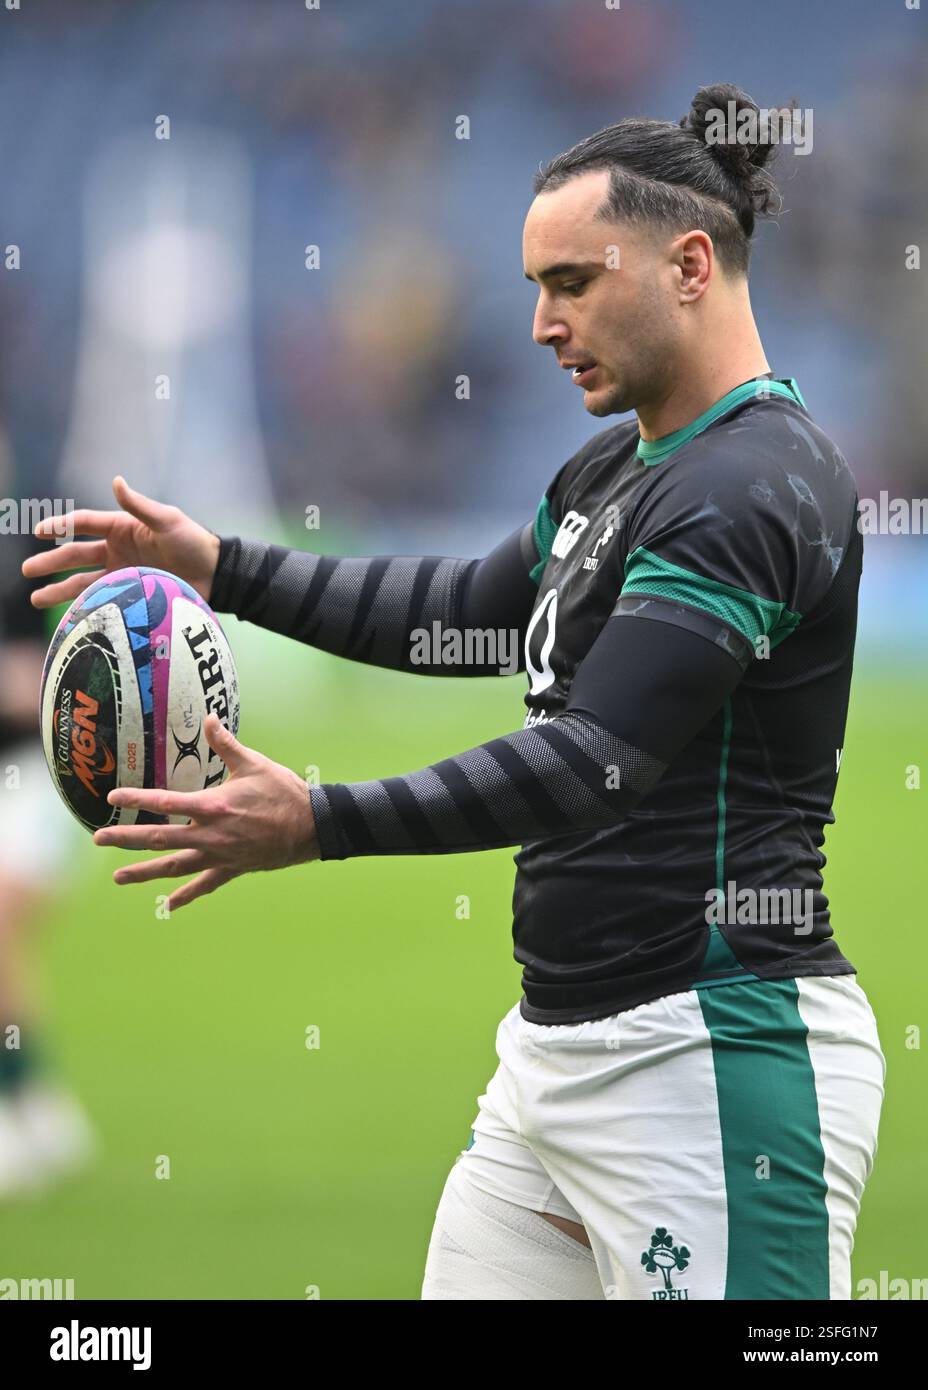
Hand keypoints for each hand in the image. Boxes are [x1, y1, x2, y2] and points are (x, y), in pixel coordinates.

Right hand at [21, 475, 220, 609]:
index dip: (60, 526)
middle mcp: (117, 550)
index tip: (39, 530)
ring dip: (59, 590)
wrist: (215, 575)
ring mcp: (121, 574)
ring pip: (82, 582)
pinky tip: (67, 616)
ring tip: (36, 599)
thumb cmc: (194, 542)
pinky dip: (84, 607)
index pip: (83, 524)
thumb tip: (116, 481)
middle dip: (50, 563)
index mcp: (122, 528)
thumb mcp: (168, 521)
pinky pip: (101, 601)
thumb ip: (140, 506)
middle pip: (75, 556)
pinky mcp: (130, 595)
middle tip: (27, 571)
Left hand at [92, 714, 319, 910]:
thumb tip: (209, 718)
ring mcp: (219, 855)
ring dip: (144, 872)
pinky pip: (204, 885)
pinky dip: (185, 896)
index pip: (165, 803)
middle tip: (99, 839)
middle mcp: (210, 835)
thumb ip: (226, 744)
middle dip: (126, 839)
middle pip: (159, 839)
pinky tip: (167, 906)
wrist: (312, 827)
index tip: (112, 799)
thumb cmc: (284, 793)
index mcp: (213, 806)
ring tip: (118, 878)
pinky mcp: (231, 869)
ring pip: (174, 867)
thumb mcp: (254, 764)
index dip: (136, 800)